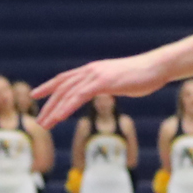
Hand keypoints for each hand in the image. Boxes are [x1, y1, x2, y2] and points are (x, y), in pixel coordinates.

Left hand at [34, 54, 167, 127]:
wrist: (157, 67)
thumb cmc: (143, 75)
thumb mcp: (120, 81)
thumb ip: (108, 84)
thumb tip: (105, 90)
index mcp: (93, 70)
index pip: (65, 78)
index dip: (48, 86)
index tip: (35, 95)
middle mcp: (90, 70)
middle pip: (62, 87)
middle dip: (48, 104)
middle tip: (39, 121)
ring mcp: (96, 75)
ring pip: (67, 93)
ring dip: (54, 110)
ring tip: (44, 125)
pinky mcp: (103, 82)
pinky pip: (80, 96)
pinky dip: (67, 107)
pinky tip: (59, 117)